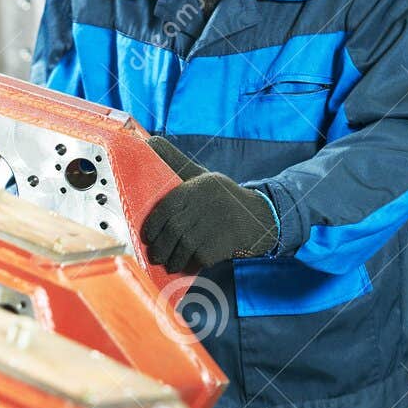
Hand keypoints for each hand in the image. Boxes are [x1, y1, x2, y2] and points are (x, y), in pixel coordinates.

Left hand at [142, 135, 277, 273]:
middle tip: (156, 256)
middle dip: (161, 247)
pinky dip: (191, 264)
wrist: (259, 218)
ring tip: (170, 264)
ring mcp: (218, 222)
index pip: (167, 207)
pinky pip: (200, 257)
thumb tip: (149, 141)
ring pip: (185, 246)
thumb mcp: (202, 177)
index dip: (153, 226)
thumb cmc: (220, 198)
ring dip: (174, 259)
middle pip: (174, 230)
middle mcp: (208, 202)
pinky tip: (188, 266)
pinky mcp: (225, 242)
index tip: (148, 237)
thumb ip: (176, 163)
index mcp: (200, 185)